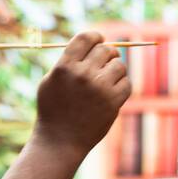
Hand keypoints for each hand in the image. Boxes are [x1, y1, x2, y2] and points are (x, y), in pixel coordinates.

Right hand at [32, 31, 130, 153]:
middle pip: (105, 49)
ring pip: (119, 65)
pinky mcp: (112, 102)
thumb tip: (91, 44)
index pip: (86, 37)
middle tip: (105, 62)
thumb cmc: (53, 110)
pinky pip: (127, 83)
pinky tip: (112, 93)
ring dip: (115, 71)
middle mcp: (82, 74)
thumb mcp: (50, 81)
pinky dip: (121, 86)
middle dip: (107, 54)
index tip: (99, 40)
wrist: (60, 141)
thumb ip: (68, 61)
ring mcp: (99, 88)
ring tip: (107, 81)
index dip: (95, 37)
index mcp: (65, 66)